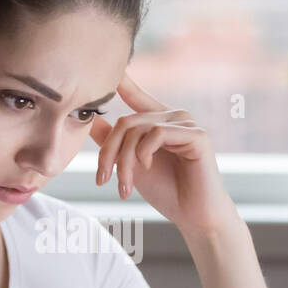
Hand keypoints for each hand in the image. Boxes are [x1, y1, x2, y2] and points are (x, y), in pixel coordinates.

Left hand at [89, 71, 239, 234]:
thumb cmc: (167, 191)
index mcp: (160, 122)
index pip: (137, 97)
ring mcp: (187, 123)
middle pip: (126, 122)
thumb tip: (90, 121)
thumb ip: (114, 142)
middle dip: (109, 152)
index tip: (110, 71)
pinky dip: (144, 153)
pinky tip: (147, 168)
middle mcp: (174, 117)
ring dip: (124, 160)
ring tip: (124, 186)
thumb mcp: (132, 164)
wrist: (194, 216)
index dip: (123, 83)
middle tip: (103, 180)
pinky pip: (156, 133)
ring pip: (138, 128)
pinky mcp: (197, 135)